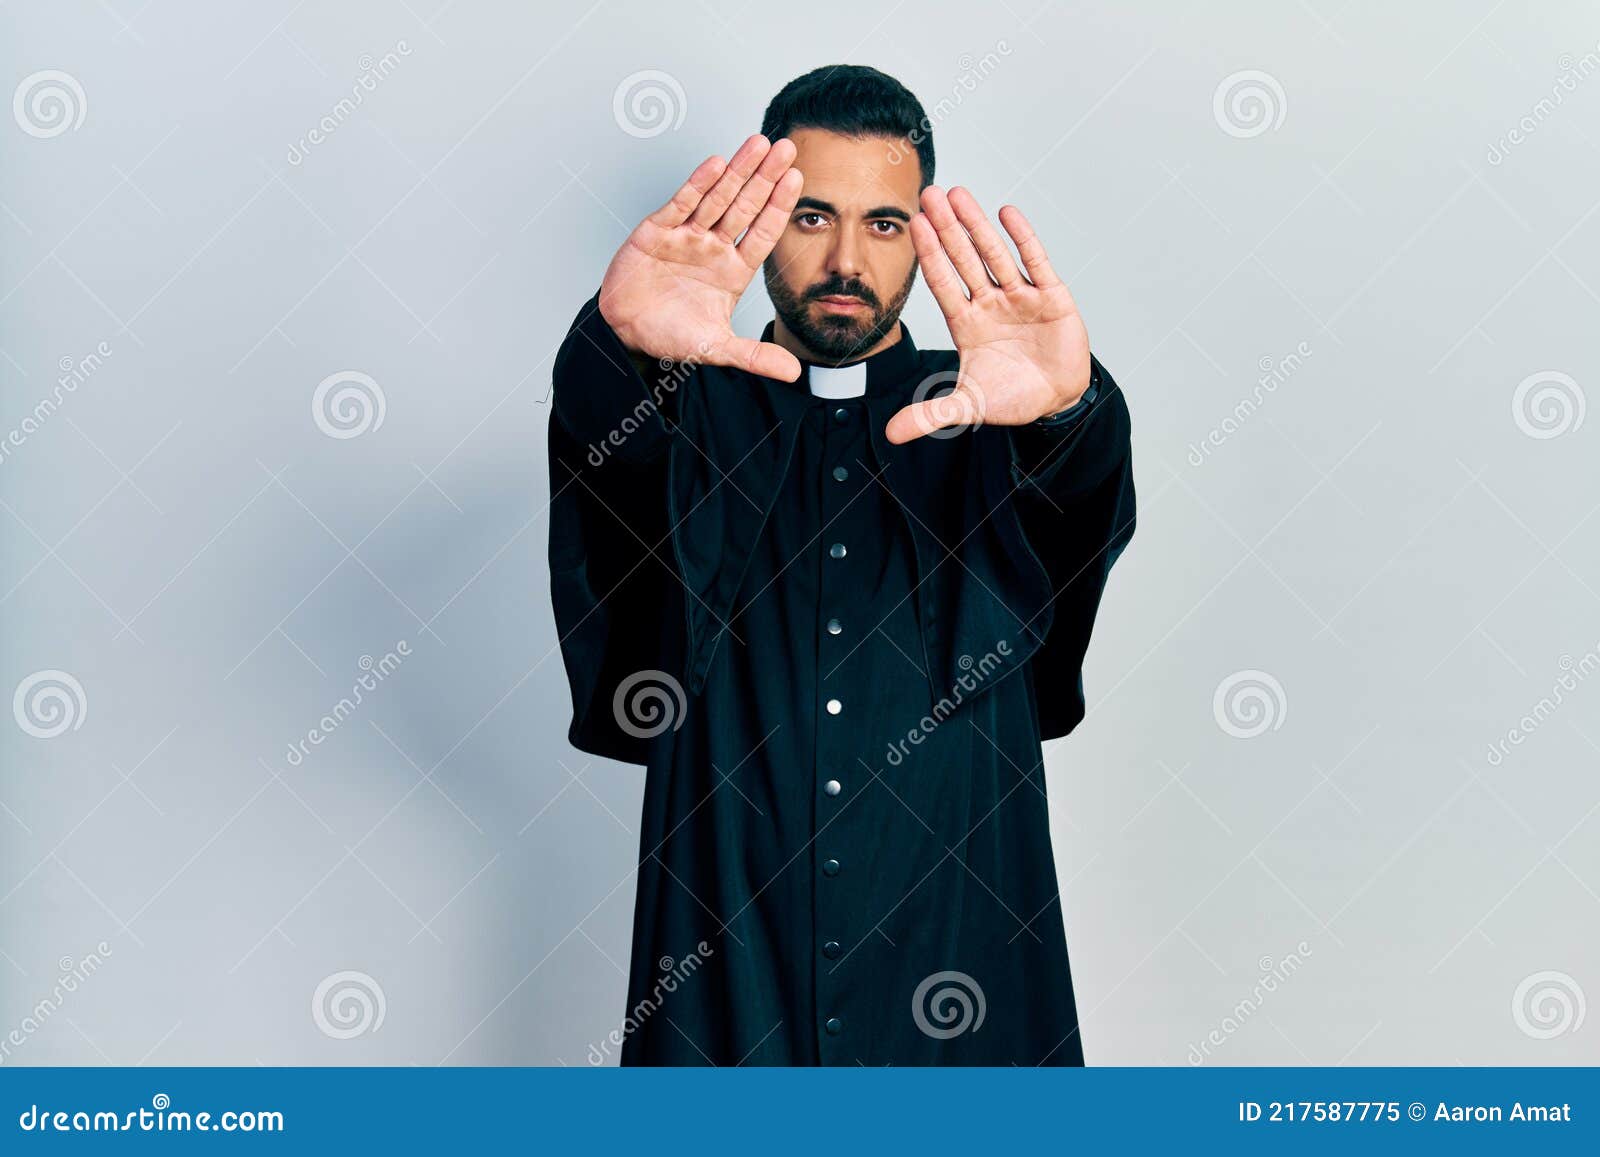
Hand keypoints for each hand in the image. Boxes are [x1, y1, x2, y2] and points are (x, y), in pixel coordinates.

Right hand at [599, 134, 803, 381]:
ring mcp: (686, 236)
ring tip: (758, 144)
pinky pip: (681, 204)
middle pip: (745, 206)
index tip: (798, 179)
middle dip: (765, 177)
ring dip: (737, 171)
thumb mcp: (717, 348)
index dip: (779, 206)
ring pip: (717, 198)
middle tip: (786, 147)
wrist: (625, 333)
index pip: (762, 232)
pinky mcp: (656, 231)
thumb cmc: (670, 335)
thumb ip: (754, 356)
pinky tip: (716, 164)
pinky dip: (697, 185)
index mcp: (733, 270)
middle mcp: (713, 247)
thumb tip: (794, 373)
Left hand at [886, 186, 1091, 443]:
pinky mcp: (1051, 297)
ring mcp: (1020, 296)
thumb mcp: (968, 406)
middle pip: (963, 258)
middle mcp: (989, 303)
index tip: (913, 224)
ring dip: (977, 225)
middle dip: (946, 227)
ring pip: (995, 254)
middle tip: (928, 193)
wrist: (1058, 400)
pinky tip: (1007, 213)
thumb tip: (891, 435)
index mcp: (967, 323)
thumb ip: (931, 415)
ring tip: (958, 193)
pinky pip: (1035, 262)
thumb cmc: (1013, 397)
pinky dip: (1023, 238)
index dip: (929, 254)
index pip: (942, 282)